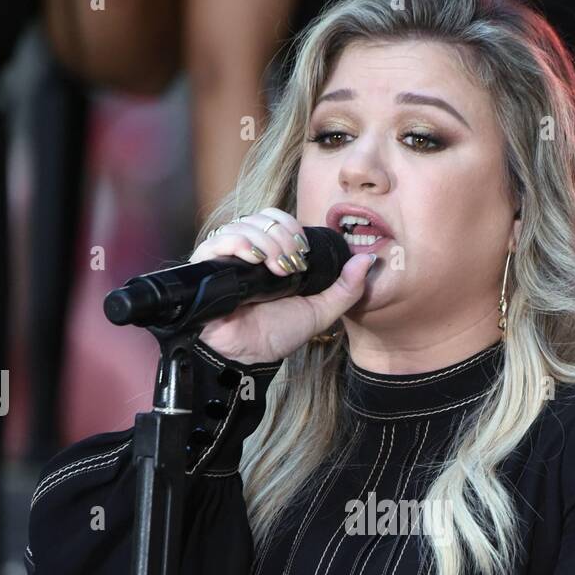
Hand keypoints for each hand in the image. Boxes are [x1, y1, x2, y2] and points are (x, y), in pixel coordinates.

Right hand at [190, 206, 376, 363]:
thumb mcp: (320, 311)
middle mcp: (246, 251)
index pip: (277, 217)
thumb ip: (346, 288)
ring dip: (267, 241)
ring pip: (244, 224)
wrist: (249, 357)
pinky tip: (254, 258)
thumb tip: (368, 260)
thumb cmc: (278, 334)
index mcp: (269, 254)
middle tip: (293, 264)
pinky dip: (239, 242)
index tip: (303, 254)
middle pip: (262, 217)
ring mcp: (225, 257)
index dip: (292, 227)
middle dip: (283, 236)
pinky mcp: (205, 266)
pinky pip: (218, 239)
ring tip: (276, 269)